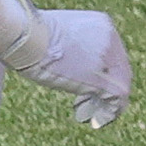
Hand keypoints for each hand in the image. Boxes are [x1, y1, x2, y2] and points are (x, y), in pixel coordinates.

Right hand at [19, 7, 129, 126]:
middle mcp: (112, 40)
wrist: (26, 36)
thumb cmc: (27, 33)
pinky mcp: (105, 80)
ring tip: (89, 114)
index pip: (109, 51)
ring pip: (119, 84)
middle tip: (84, 102)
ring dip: (104, 102)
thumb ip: (65, 45)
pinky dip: (108, 113)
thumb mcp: (53, 34)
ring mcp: (111, 60)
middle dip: (101, 87)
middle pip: (116, 68)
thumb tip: (55, 58)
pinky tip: (96, 121)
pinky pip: (116, 100)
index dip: (99, 70)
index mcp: (101, 24)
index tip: (82, 82)